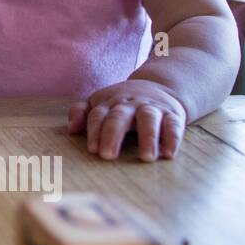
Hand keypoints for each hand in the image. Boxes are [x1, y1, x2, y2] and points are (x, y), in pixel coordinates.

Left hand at [68, 79, 186, 160]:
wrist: (159, 86)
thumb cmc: (122, 102)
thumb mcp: (100, 102)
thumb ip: (81, 112)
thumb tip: (71, 129)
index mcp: (109, 102)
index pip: (98, 115)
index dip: (94, 131)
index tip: (93, 150)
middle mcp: (130, 104)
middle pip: (119, 116)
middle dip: (112, 135)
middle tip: (108, 156)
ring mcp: (152, 108)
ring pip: (148, 118)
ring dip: (148, 137)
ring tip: (146, 158)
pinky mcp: (173, 114)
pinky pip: (174, 125)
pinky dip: (172, 138)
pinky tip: (168, 154)